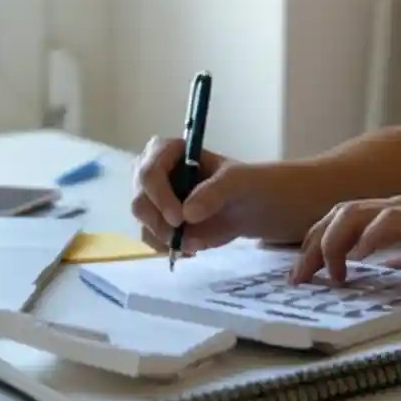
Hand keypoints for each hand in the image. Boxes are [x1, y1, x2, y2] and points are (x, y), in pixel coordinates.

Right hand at [130, 136, 321, 252]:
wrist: (261, 208)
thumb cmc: (252, 185)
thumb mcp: (240, 182)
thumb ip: (214, 192)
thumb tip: (187, 213)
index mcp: (172, 151)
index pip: (149, 168)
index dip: (157, 194)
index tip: (178, 217)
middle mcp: (158, 173)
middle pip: (139, 197)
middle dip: (157, 221)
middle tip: (180, 237)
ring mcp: (158, 199)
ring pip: (143, 221)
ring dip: (162, 237)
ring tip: (193, 245)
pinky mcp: (163, 222)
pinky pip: (151, 237)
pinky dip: (166, 247)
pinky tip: (191, 249)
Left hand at [288, 194, 400, 300]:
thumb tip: (386, 271)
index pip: (348, 218)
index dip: (321, 241)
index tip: (306, 271)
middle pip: (341, 212)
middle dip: (313, 243)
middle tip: (299, 276)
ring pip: (356, 213)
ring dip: (331, 242)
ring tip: (322, 272)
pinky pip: (389, 221)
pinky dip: (366, 239)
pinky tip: (356, 262)